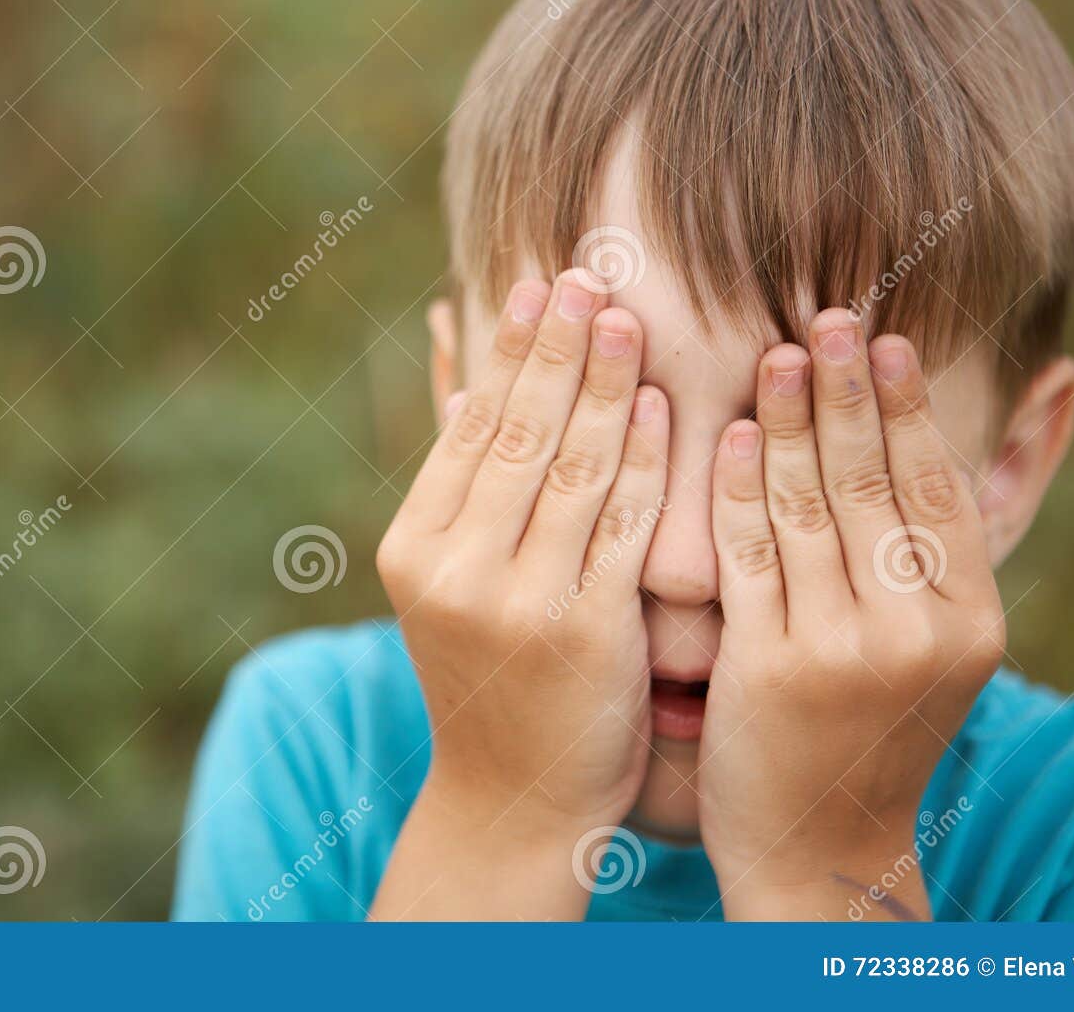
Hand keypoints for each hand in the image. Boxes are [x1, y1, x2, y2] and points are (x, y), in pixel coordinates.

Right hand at [371, 272, 668, 917]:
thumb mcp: (449, 579)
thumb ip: (460, 478)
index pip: (472, 427)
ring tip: (625, 316)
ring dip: (602, 385)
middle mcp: (453, 569)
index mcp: (413, 548)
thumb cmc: (494, 675)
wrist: (514, 798)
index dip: (512, 351)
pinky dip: (640, 462)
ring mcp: (515, 603)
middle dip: (557, 348)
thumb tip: (451, 358)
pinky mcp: (582, 633)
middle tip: (589, 274)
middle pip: (516, 434)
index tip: (545, 285)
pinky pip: (618, 528)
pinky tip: (660, 406)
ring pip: (567, 470)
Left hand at [699, 309, 1004, 919]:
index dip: (907, 407)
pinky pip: (749, 556)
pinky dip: (738, 489)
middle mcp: (916, 634)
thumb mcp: (936, 650)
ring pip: (809, 507)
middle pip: (874, 484)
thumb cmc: (869, 728)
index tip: (884, 337)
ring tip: (776, 353)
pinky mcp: (768, 669)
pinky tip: (729, 435)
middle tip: (827, 317)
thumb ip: (936, 555)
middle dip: (848, 392)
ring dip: (790, 420)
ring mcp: (841, 653)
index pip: (935, 488)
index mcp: (970, 621)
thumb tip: (937, 439)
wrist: (817, 844)